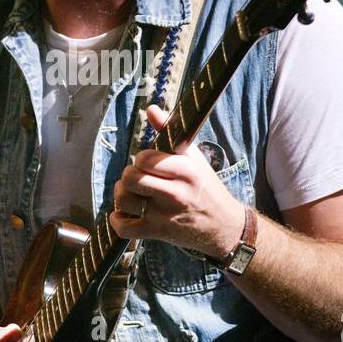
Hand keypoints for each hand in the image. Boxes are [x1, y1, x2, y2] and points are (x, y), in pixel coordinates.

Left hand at [109, 103, 245, 259]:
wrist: (223, 226)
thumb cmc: (206, 187)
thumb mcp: (193, 157)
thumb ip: (169, 132)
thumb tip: (151, 109)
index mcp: (185, 169)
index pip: (144, 158)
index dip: (141, 159)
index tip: (148, 163)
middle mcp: (175, 192)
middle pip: (130, 178)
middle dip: (128, 176)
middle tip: (137, 179)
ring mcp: (165, 215)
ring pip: (123, 200)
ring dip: (121, 196)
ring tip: (130, 194)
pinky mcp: (158, 233)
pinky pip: (125, 228)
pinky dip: (119, 221)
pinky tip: (125, 214)